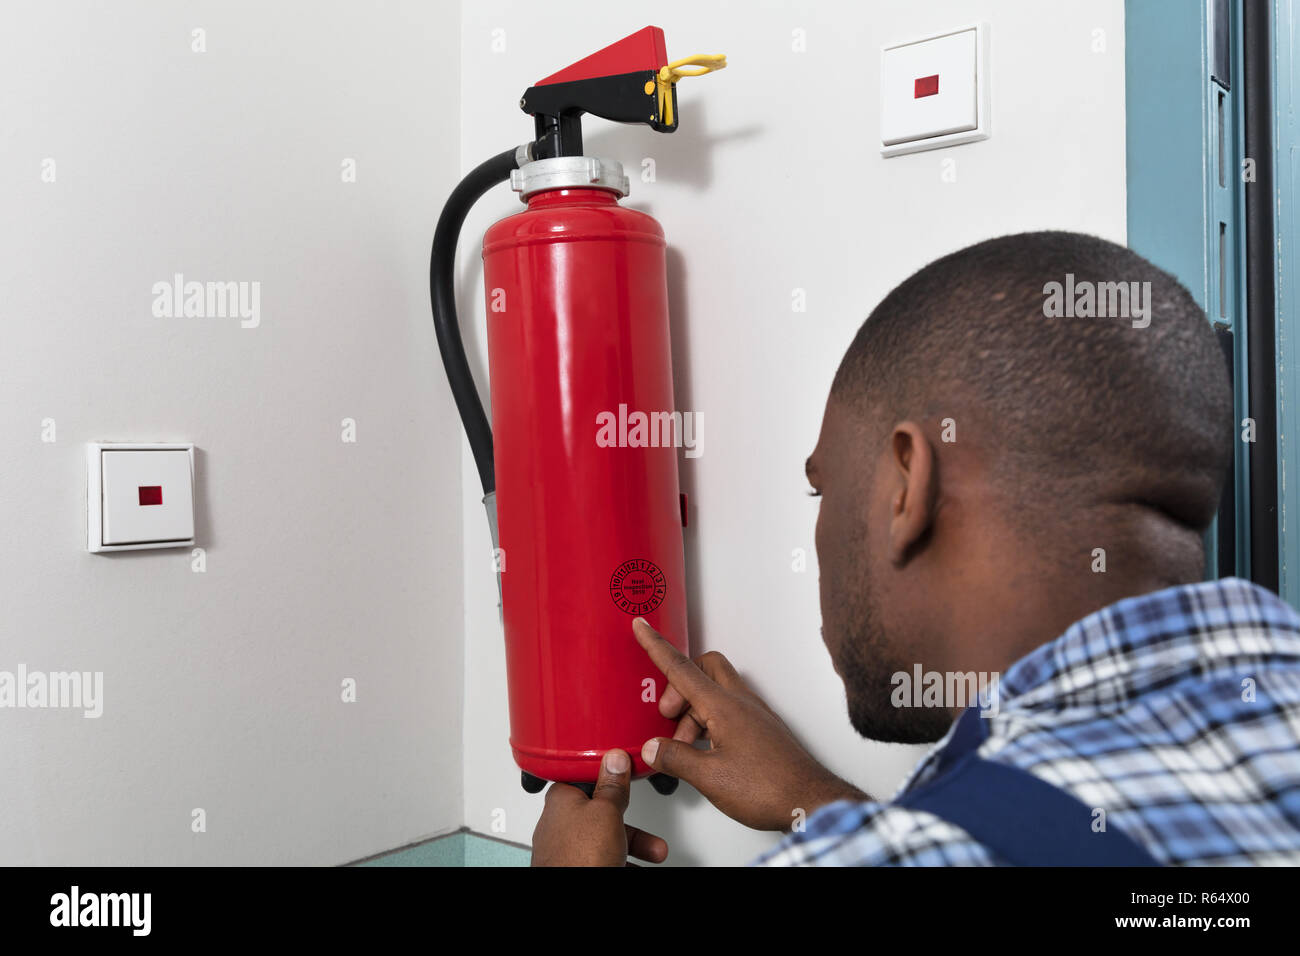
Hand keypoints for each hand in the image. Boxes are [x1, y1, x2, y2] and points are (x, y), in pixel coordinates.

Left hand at [530, 749, 669, 866]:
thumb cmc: (578, 858)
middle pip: (602, 814)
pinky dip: (622, 860)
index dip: (610, 778)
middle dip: (631, 823)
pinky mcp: (573, 867)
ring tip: (655, 852)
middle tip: (646, 828)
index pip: (587, 779)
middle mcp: (559, 823)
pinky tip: (637, 866)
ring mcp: (565, 849)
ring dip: (633, 845)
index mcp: (561, 800)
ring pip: (605, 840)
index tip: (628, 779)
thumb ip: (612, 787)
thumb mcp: (606, 812)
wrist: (572, 900)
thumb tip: (615, 760)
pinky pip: (602, 860)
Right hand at [633, 617, 867, 831]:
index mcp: (725, 706)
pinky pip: (729, 712)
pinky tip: (705, 752)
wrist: (810, 803)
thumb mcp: (709, 776)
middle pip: (705, 669)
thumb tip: (653, 747)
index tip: (642, 627)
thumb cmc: (768, 788)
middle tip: (666, 713)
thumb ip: (676, 758)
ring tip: (684, 749)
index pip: (682, 668)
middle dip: (679, 683)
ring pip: (716, 694)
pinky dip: (710, 723)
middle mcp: (742, 703)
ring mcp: (754, 715)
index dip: (657, 647)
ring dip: (693, 714)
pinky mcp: (761, 730)